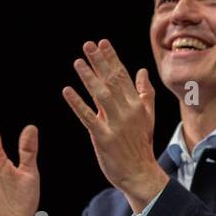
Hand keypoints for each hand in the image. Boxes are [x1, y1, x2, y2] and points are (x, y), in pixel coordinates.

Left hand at [61, 39, 167, 210]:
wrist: (140, 172)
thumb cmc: (141, 144)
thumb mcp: (148, 116)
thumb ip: (144, 93)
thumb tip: (142, 71)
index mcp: (137, 105)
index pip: (123, 76)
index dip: (112, 58)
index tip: (103, 43)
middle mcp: (128, 111)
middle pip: (112, 81)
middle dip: (100, 62)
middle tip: (88, 45)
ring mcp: (116, 124)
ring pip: (100, 95)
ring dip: (88, 77)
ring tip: (77, 62)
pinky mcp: (103, 137)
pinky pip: (88, 117)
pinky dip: (77, 103)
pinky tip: (67, 91)